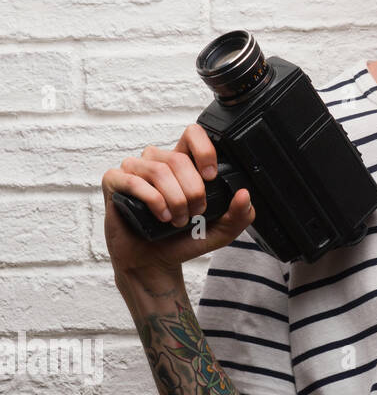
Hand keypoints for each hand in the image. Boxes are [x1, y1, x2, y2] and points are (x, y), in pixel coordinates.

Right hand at [102, 123, 256, 279]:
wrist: (155, 261)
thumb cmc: (183, 239)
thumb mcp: (223, 229)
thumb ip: (240, 214)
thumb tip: (244, 194)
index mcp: (183, 161)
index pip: (193, 133)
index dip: (205, 151)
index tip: (211, 177)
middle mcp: (158, 160)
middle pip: (178, 160)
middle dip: (192, 192)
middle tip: (194, 214)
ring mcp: (134, 169)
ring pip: (159, 171)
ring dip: (174, 200)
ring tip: (177, 220)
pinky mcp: (114, 182)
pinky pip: (134, 181)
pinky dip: (153, 201)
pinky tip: (161, 216)